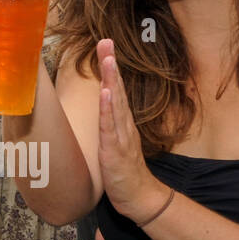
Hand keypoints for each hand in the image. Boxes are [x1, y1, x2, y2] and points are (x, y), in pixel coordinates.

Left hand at [96, 38, 168, 223]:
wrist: (139, 198)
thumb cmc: (123, 170)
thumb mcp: (113, 141)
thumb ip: (108, 123)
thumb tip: (99, 106)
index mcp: (121, 121)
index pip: (115, 88)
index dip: (110, 66)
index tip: (105, 43)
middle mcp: (123, 124)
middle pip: (118, 89)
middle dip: (111, 65)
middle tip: (107, 41)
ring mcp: (121, 137)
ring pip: (116, 104)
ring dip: (112, 81)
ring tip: (109, 60)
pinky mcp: (115, 151)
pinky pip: (111, 128)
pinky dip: (109, 110)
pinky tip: (107, 94)